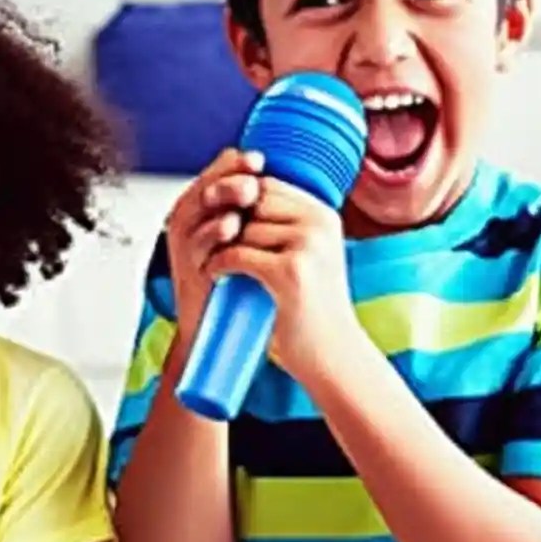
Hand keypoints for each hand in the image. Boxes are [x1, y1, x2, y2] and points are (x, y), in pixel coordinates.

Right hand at [164, 149, 265, 337]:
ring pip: (197, 209)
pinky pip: (195, 243)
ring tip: (247, 193)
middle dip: (230, 177)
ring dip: (222, 197)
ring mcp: (186, 246)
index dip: (236, 165)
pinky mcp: (186, 269)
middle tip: (252, 175)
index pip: (218, 173)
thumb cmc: (243, 283)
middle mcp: (191, 223)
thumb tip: (280, 179)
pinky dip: (212, 232)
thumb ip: (258, 210)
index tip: (259, 160)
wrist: (227, 331)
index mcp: (207, 209)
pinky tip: (230, 226)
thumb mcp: (254, 239)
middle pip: (206, 185)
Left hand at [204, 176, 360, 378]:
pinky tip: (216, 275)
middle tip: (208, 242)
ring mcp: (308, 246)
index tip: (216, 221)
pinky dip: (219, 264)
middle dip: (226, 220)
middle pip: (252, 201)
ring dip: (219, 245)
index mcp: (324, 216)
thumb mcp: (307, 256)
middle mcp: (319, 224)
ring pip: (242, 229)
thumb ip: (283, 227)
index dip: (236, 199)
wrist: (332, 355)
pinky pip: (237, 254)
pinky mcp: (290, 272)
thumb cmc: (311, 310)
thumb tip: (237, 195)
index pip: (266, 185)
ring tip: (212, 262)